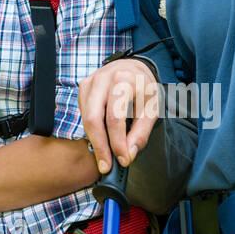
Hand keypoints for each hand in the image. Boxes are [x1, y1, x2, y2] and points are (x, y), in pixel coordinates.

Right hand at [78, 59, 157, 174]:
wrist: (133, 68)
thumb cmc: (144, 88)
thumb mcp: (151, 109)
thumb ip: (141, 132)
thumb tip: (128, 154)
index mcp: (123, 80)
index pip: (115, 118)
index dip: (117, 142)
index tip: (123, 160)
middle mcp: (102, 79)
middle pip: (93, 119)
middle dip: (99, 146)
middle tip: (105, 166)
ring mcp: (90, 82)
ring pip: (86, 118)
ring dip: (94, 140)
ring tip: (105, 156)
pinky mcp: (83, 88)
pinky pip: (84, 113)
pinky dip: (92, 129)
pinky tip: (102, 138)